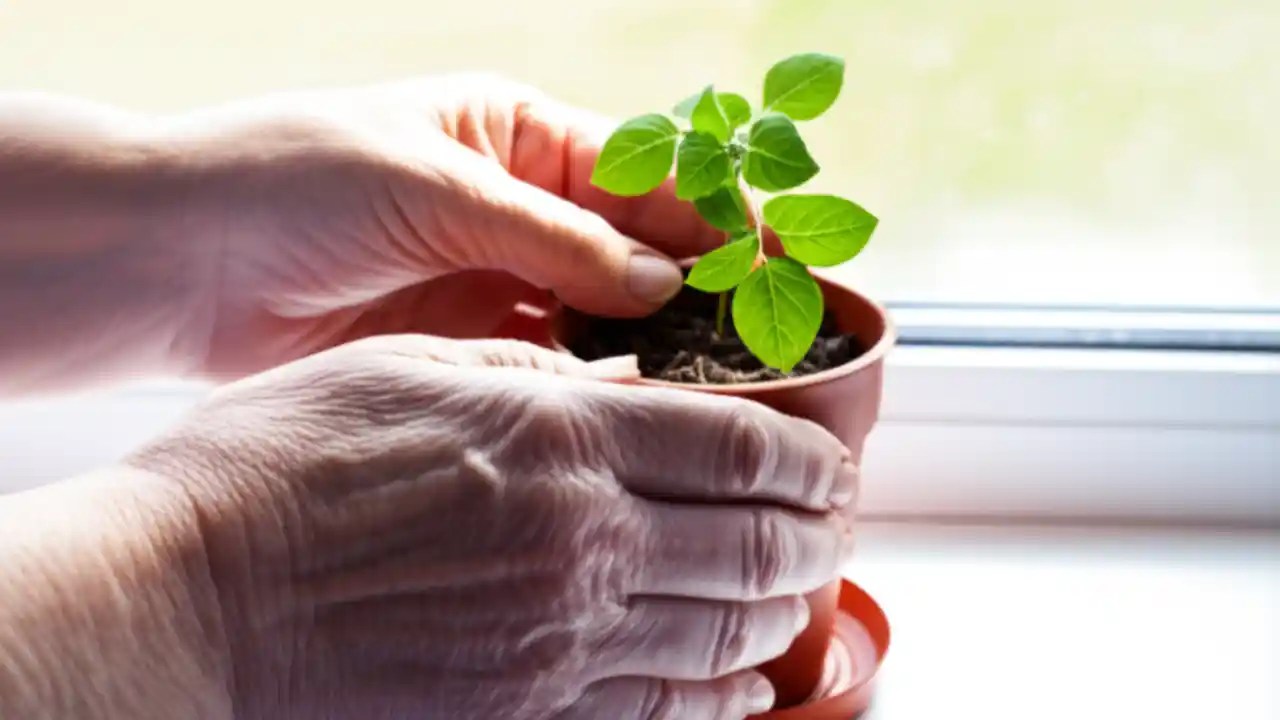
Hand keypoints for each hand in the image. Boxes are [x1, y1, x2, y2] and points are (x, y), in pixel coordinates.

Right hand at [127, 335, 855, 718]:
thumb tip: (617, 390)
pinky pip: (662, 710)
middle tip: (836, 524)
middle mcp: (586, 546)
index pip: (737, 447)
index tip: (830, 462)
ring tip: (803, 591)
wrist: (193, 604)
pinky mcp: (528, 712)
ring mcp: (563, 644)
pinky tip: (740, 682)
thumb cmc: (281, 468)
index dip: (805, 456)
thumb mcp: (412, 369)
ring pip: (724, 634)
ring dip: (782, 611)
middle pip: (753, 544)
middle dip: (814, 533)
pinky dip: (720, 694)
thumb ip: (533, 381)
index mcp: (564, 442)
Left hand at [161, 75, 721, 377]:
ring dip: (654, 346)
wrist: (179, 261)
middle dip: (697, 289)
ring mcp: (496, 277)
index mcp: (517, 135)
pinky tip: (635, 411)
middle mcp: (519, 205)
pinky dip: (594, 385)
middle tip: (759, 343)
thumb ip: (556, 237)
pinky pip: (553, 361)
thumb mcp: (435, 188)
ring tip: (716, 387)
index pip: (645, 170)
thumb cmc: (293, 180)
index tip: (770, 264)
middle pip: (637, 247)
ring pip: (603, 312)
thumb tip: (665, 283)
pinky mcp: (468, 342)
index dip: (712, 214)